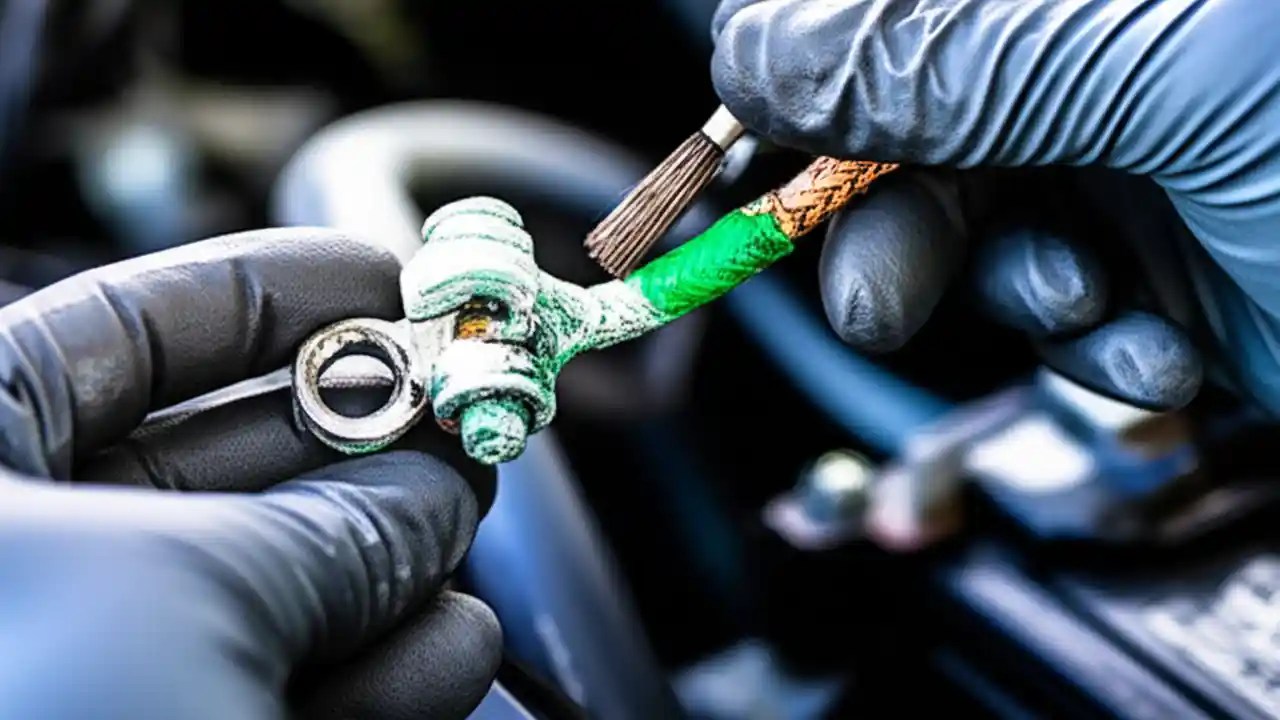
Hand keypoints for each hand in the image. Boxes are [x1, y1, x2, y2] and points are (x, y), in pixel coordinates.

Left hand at [0, 230, 500, 718]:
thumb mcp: (183, 587)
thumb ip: (330, 526)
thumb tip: (433, 497)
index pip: (116, 333)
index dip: (268, 292)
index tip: (389, 281)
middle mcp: (28, 557)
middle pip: (219, 460)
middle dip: (360, 442)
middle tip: (460, 423)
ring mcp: (95, 657)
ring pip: (269, 581)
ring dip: (390, 563)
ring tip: (461, 542)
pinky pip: (285, 678)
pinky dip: (378, 668)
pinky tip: (443, 655)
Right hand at [710, 0, 1279, 411]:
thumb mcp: (1162, 60)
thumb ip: (946, 53)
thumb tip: (751, 60)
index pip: (877, 4)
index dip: (808, 62)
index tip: (762, 132)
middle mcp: (1086, 54)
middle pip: (907, 130)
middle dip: (892, 228)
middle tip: (874, 302)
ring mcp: (1123, 159)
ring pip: (972, 235)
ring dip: (1012, 292)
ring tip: (1082, 305)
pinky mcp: (1153, 267)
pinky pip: (1056, 313)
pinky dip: (1090, 349)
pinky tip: (1154, 351)